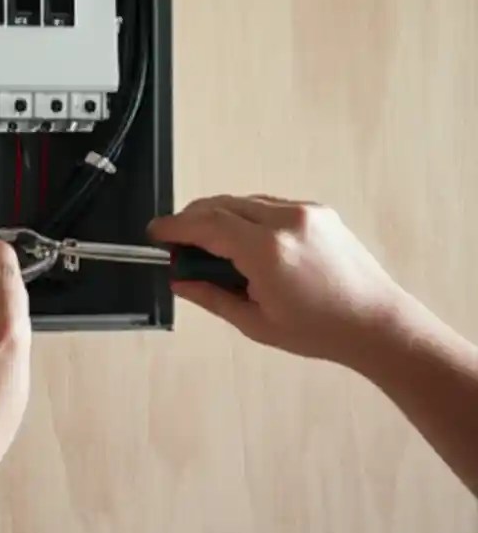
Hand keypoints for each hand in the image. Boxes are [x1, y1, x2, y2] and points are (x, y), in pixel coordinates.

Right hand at [149, 195, 415, 366]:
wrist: (378, 323)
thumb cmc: (319, 331)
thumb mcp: (255, 322)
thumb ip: (210, 297)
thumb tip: (178, 281)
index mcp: (267, 251)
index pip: (206, 225)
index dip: (174, 227)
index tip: (154, 234)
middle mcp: (286, 221)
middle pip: (220, 204)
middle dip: (192, 220)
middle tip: (177, 245)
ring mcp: (305, 212)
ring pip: (243, 201)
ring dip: (218, 217)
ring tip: (210, 248)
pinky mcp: (318, 211)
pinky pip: (267, 204)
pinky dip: (245, 217)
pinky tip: (243, 243)